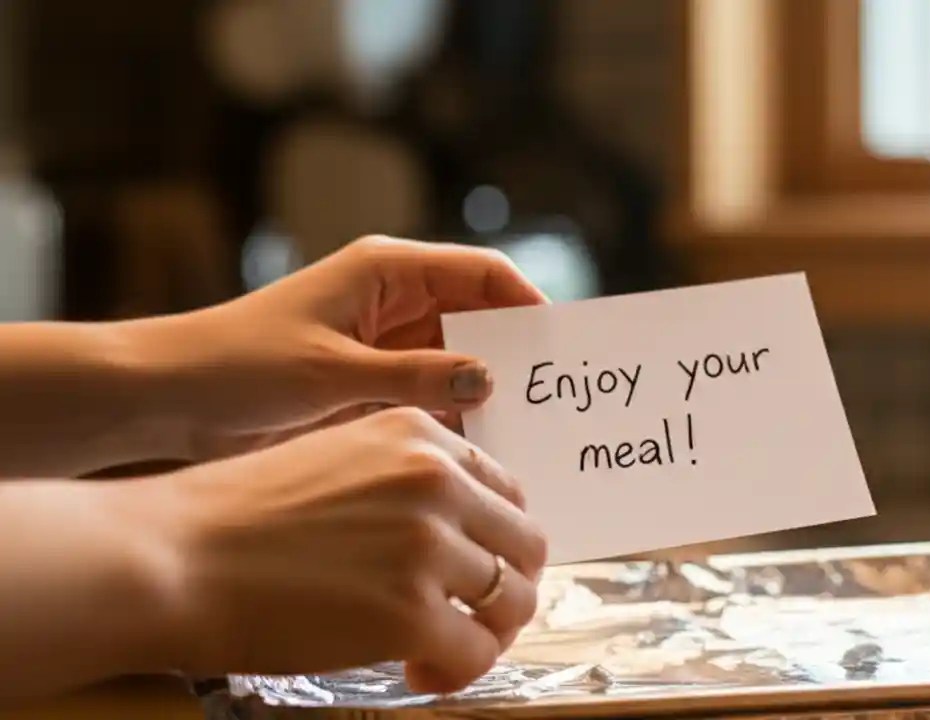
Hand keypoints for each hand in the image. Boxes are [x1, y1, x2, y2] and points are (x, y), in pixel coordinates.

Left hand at [149, 236, 547, 458]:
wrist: (169, 397)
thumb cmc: (239, 365)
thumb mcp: (333, 372)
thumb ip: (415, 376)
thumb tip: (489, 379)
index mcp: (387, 270)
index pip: (483, 274)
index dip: (528, 305)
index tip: (560, 349)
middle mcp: (394, 299)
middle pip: (479, 317)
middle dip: (515, 352)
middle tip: (555, 398)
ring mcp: (384, 341)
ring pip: (459, 358)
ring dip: (487, 388)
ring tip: (528, 428)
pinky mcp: (370, 380)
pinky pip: (432, 390)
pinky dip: (455, 412)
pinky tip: (481, 446)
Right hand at [161, 407, 546, 692]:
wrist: (172, 555)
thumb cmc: (236, 514)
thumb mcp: (339, 458)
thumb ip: (406, 482)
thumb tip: (463, 534)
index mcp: (420, 435)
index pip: (507, 491)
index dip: (496, 540)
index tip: (471, 570)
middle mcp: (437, 481)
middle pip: (526, 546)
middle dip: (505, 589)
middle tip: (465, 618)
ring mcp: (429, 546)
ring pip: (513, 602)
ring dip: (482, 635)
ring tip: (435, 649)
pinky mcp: (412, 613)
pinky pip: (477, 654)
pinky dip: (456, 671)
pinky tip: (415, 671)